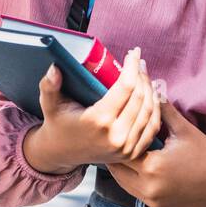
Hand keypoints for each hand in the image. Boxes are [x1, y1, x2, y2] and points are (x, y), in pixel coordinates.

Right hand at [23, 46, 162, 172]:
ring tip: (144, 75)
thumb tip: (54, 68)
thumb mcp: (50, 104)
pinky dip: (155, 109)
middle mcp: (116, 136)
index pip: (126, 87)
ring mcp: (126, 147)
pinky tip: (151, 95)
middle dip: (142, 75)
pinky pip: (152, 127)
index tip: (133, 53)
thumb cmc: (59, 124)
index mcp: (98, 121)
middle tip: (139, 62)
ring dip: (150, 90)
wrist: (62, 153)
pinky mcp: (132, 153)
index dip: (132, 67)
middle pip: (141, 97)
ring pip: (150, 111)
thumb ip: (49, 85)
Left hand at [106, 101, 205, 206]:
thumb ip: (163, 110)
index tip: (112, 130)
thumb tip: (151, 88)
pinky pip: (137, 193)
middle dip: (115, 156)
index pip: (121, 151)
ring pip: (124, 184)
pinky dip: (134, 182)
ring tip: (121, 154)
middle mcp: (149, 187)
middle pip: (117, 171)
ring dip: (123, 170)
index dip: (115, 140)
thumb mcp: (183, 129)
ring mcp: (153, 201)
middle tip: (111, 142)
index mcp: (152, 167)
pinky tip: (136, 168)